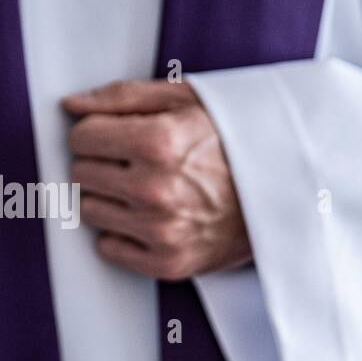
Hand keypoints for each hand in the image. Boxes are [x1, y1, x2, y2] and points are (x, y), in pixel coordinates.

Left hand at [62, 80, 251, 280]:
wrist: (289, 188)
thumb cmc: (240, 139)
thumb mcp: (187, 99)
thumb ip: (122, 97)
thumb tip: (72, 105)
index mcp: (159, 142)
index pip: (82, 137)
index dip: (95, 131)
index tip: (113, 133)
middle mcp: (156, 189)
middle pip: (81, 173)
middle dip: (102, 162)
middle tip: (136, 160)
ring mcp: (161, 230)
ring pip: (89, 210)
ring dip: (110, 197)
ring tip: (147, 185)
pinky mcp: (167, 262)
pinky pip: (108, 247)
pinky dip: (122, 232)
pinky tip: (150, 214)